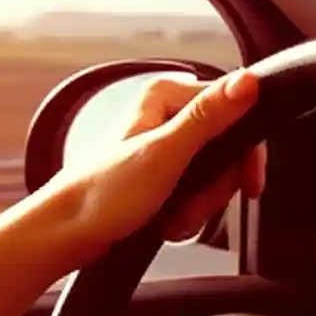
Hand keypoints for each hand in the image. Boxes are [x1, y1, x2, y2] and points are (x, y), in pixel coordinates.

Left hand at [41, 69, 265, 259]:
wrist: (66, 234)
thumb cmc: (101, 194)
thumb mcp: (164, 154)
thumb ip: (208, 117)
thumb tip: (248, 81)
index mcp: (167, 96)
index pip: (236, 112)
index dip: (246, 153)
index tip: (247, 183)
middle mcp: (168, 116)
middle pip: (228, 150)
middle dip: (213, 190)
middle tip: (191, 206)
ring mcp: (167, 147)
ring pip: (216, 177)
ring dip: (200, 207)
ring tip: (173, 217)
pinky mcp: (165, 175)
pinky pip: (199, 193)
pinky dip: (189, 214)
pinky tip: (168, 222)